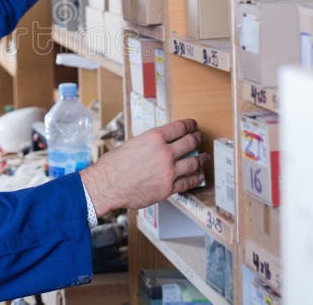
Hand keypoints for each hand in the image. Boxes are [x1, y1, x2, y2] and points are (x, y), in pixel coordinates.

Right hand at [79, 119, 207, 215]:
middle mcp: (164, 152)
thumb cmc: (113, 166)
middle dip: (197, 139)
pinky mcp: (169, 188)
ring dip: (202, 159)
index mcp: (154, 138)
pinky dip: (196, 177)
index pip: (179, 127)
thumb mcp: (132, 144)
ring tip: (205, 157)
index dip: (190, 125)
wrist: (107, 185)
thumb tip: (159, 145)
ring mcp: (169, 171)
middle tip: (199, 138)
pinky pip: (189, 181)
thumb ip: (149, 144)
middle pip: (190, 142)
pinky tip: (199, 175)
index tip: (193, 125)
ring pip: (194, 162)